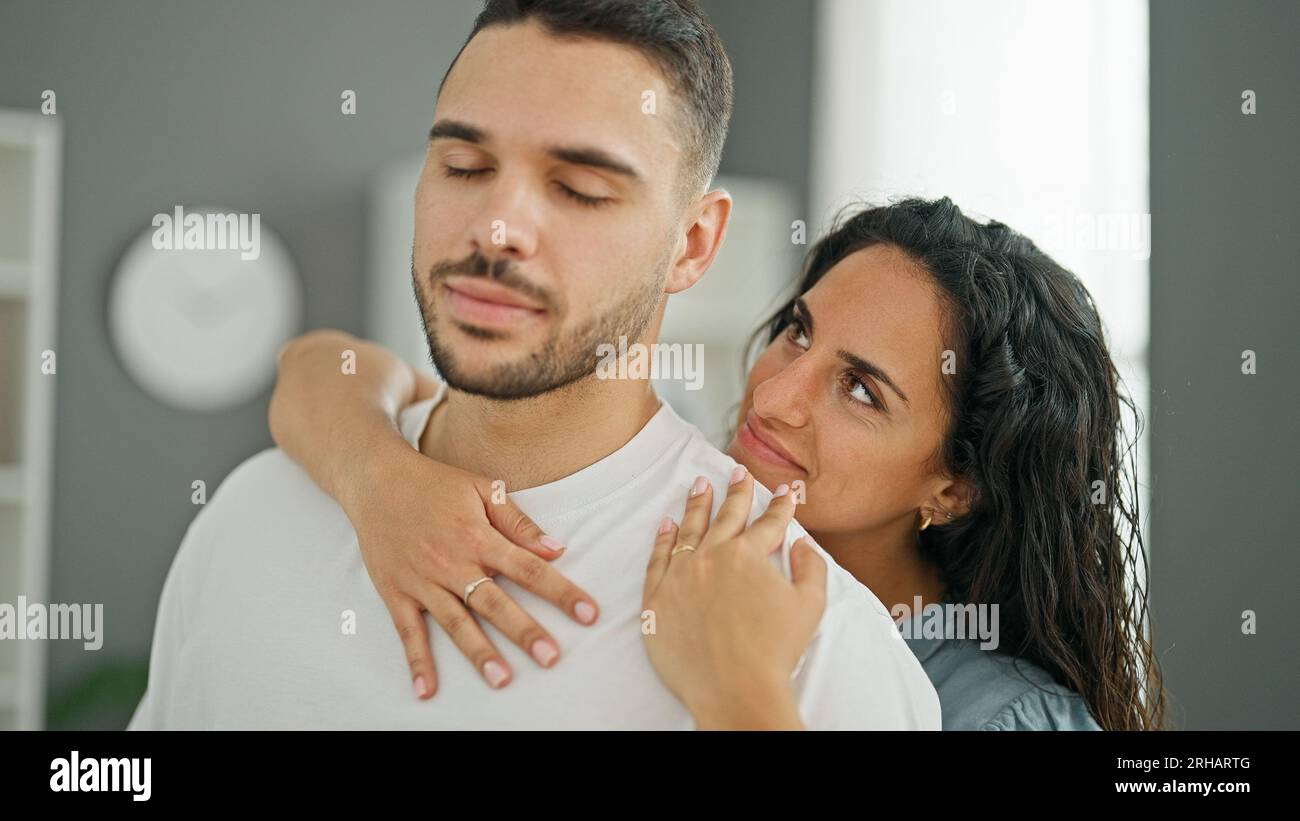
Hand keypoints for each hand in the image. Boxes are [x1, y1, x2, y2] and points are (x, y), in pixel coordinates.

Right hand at [340, 441, 600, 697]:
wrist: (376, 480)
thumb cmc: (436, 484)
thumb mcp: (483, 489)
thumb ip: (519, 522)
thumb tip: (556, 548)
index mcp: (478, 537)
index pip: (529, 569)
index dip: (561, 591)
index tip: (589, 613)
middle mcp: (452, 563)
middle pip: (495, 602)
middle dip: (524, 631)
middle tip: (550, 657)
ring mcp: (423, 581)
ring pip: (456, 623)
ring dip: (479, 653)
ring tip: (502, 680)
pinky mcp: (397, 592)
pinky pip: (408, 632)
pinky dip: (417, 661)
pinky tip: (426, 689)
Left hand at [641, 466, 826, 728]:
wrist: (734, 689)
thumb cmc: (774, 650)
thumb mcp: (810, 605)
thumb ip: (811, 567)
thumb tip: (802, 544)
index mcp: (748, 555)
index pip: (768, 522)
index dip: (780, 505)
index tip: (785, 491)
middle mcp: (712, 556)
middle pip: (726, 516)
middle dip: (735, 491)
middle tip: (737, 471)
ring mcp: (680, 575)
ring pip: (689, 530)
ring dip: (697, 505)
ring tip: (700, 484)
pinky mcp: (657, 597)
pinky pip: (658, 559)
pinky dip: (663, 539)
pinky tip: (667, 524)